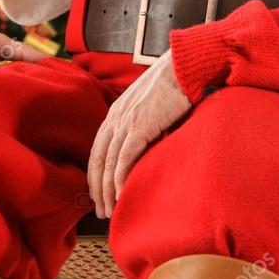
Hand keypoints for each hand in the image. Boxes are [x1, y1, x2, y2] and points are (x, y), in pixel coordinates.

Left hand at [87, 47, 191, 218]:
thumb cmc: (172, 85)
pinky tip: (120, 194)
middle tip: (100, 210)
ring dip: (107, 190)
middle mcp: (115, 117)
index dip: (96, 174)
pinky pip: (124, 157)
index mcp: (116, 112)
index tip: (98, 194)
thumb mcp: (149, 106)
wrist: (183, 68)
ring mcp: (126, 121)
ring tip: (110, 210)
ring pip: (108, 162)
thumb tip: (146, 149)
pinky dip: (120, 178)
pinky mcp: (140, 125)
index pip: (98, 149)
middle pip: (98, 159)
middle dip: (97, 188)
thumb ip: (142, 125)